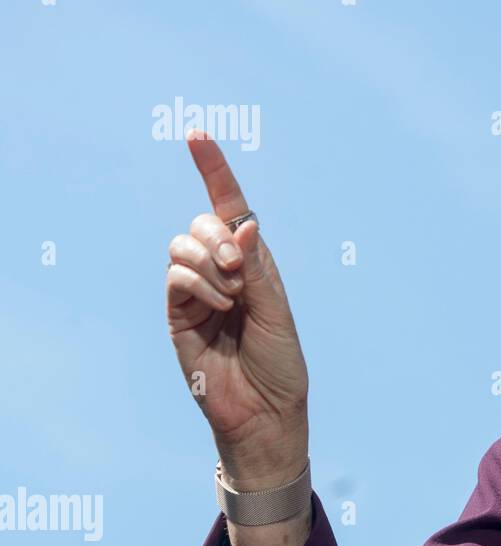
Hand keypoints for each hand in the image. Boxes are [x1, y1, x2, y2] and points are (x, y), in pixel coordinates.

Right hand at [166, 130, 308, 486]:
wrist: (264, 410)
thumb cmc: (279, 363)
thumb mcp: (277, 309)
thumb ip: (258, 267)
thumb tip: (243, 222)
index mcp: (254, 262)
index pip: (228, 207)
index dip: (213, 170)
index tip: (197, 135)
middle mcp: (223, 270)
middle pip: (202, 223)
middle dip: (220, 237)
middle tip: (242, 272)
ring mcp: (196, 290)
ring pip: (183, 244)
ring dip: (210, 261)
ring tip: (233, 296)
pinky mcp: (176, 313)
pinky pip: (174, 274)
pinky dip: (199, 282)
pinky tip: (220, 305)